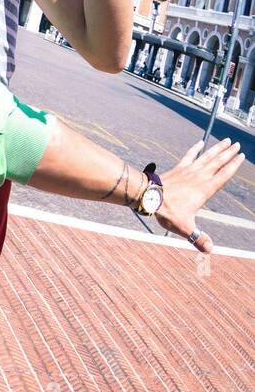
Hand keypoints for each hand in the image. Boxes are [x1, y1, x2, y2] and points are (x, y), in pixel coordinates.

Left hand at [155, 139, 244, 253]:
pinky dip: (195, 149)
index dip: (233, 166)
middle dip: (228, 153)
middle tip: (237, 145)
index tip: (242, 157)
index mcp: (205, 189)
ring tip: (226, 141)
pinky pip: (189, 156)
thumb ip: (198, 238)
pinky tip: (200, 142)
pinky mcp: (178, 168)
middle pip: (217, 162)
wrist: (148, 196)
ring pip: (206, 157)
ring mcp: (188, 170)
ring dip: (216, 148)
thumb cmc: (167, 211)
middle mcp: (199, 177)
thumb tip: (209, 250)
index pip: (224, 175)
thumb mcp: (185, 227)